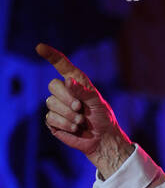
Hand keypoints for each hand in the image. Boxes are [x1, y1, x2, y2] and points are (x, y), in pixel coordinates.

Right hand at [36, 42, 132, 171]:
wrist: (102, 140)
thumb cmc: (102, 118)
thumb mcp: (97, 102)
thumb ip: (83, 91)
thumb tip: (68, 81)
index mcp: (75, 82)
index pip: (61, 65)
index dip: (50, 55)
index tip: (40, 47)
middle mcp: (64, 92)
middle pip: (52, 85)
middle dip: (66, 97)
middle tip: (79, 108)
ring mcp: (57, 106)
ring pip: (51, 103)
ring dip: (68, 114)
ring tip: (81, 120)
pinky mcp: (53, 121)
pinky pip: (51, 118)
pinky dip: (65, 124)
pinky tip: (75, 128)